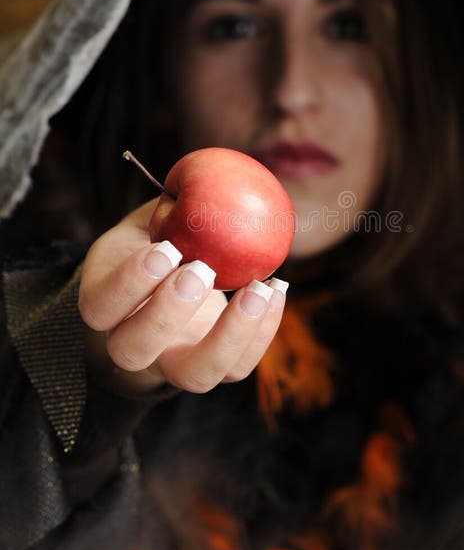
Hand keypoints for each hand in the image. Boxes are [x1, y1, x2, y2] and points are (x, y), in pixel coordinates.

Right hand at [78, 199, 286, 394]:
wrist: (172, 287)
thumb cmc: (163, 241)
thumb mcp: (155, 220)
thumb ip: (170, 204)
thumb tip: (203, 173)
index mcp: (104, 303)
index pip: (101, 306)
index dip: (130, 283)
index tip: (166, 248)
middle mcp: (131, 343)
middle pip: (134, 349)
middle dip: (168, 312)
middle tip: (202, 269)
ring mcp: (173, 363)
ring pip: (194, 376)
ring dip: (229, 334)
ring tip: (258, 287)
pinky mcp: (214, 368)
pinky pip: (239, 367)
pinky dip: (263, 331)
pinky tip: (277, 289)